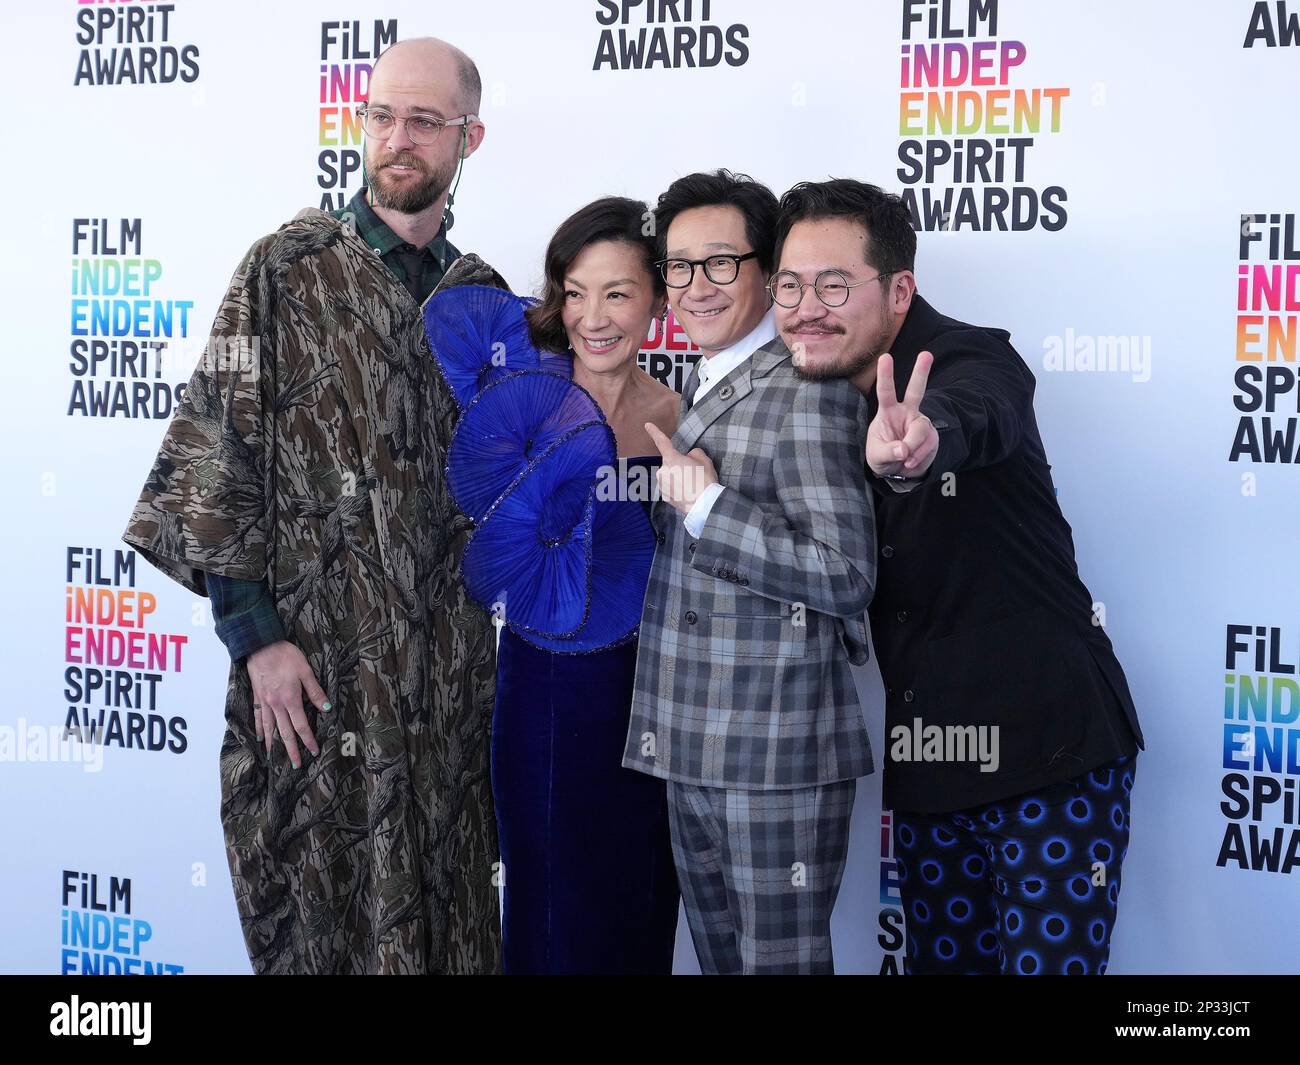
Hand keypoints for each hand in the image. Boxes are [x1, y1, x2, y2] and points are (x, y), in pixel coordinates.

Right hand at [246, 640, 329, 768]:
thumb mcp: (305, 671)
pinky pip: (258, 718)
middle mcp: (276, 705)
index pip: (301, 726)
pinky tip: (261, 738)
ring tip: (275, 759)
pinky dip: (260, 730)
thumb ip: (315, 692)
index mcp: (290, 700)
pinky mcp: (257, 697)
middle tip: (296, 765)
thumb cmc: (285, 656)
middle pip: (285, 732)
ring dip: (274, 745)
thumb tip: (327, 709)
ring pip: (270, 728)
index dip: (308, 740)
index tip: (313, 752)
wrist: (261, 646)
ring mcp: (264, 702)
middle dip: (291, 750)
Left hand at [645, 422, 717, 515]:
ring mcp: (662, 485)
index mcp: (671, 459)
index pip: (662, 442)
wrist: (705, 505)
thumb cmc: (705, 480)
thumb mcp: (704, 460)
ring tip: (691, 485)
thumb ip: (693, 453)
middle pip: (670, 463)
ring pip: (669, 476)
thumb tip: (688, 457)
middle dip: (678, 465)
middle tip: (693, 473)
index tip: (647, 425)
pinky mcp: (664, 497)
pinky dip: (676, 489)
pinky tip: (687, 493)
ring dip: (677, 477)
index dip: (654, 432)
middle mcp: (662, 471)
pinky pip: (670, 488)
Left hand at [866, 351, 938, 478]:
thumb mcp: (877, 457)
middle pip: (915, 390)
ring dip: (912, 448)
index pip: (886, 391)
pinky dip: (918, 458)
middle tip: (926, 354)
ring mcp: (921, 422)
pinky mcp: (931, 436)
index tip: (885, 357)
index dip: (885, 375)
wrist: (898, 471)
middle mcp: (906, 412)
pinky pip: (928, 445)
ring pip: (921, 430)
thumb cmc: (882, 456)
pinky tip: (911, 463)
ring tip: (905, 460)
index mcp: (888, 411)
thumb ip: (888, 452)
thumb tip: (904, 450)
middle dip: (921, 372)